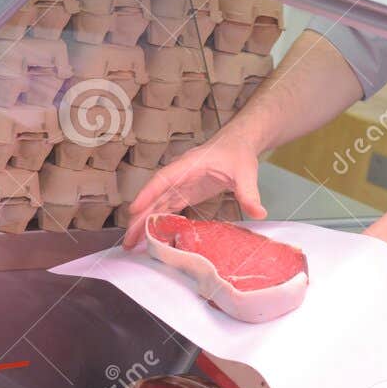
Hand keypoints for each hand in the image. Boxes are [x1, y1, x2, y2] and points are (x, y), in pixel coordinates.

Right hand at [120, 130, 267, 249]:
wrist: (239, 144)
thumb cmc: (238, 153)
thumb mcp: (246, 172)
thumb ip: (249, 192)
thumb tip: (259, 212)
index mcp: (189, 164)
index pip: (164, 178)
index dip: (149, 193)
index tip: (135, 210)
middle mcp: (180, 175)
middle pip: (155, 195)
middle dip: (140, 217)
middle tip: (128, 239)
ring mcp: (180, 184)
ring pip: (157, 203)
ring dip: (144, 222)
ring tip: (131, 243)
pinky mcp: (185, 192)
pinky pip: (167, 207)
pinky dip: (157, 220)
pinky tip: (150, 235)